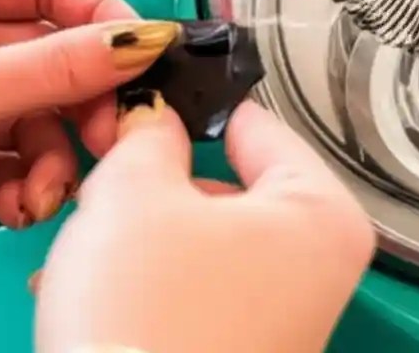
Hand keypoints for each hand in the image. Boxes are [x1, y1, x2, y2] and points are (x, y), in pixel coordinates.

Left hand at [0, 0, 181, 301]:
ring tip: (42, 192)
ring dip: (53, 157)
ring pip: (38, 115)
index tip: (141, 60)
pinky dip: (24, 184)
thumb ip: (51, 69)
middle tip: (109, 138)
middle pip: (52, 55)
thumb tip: (135, 41)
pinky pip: (12, 159)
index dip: (100, 19)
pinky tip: (14, 207)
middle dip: (82, 104)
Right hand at [33, 95, 375, 352]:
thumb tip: (153, 115)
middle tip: (108, 186)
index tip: (153, 93)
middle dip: (161, 187)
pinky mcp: (246, 350)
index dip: (194, 106)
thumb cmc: (149, 323)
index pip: (258, 125)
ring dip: (146, 238)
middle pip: (231, 187)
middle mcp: (321, 267)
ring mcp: (287, 316)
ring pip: (207, 241)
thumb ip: (148, 135)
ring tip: (96, 250)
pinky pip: (199, 291)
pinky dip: (152, 284)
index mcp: (322, 214)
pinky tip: (103, 293)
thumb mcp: (133, 194)